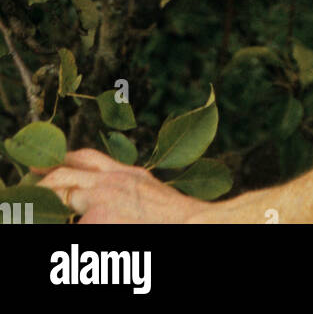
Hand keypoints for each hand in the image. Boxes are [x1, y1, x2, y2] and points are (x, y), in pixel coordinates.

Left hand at [34, 148, 209, 223]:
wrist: (197, 224)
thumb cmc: (178, 218)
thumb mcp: (148, 193)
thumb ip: (123, 189)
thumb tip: (98, 201)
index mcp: (126, 173)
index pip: (85, 158)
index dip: (61, 160)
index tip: (42, 165)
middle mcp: (111, 180)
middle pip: (64, 174)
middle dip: (44, 183)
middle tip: (31, 188)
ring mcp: (101, 199)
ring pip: (63, 200)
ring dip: (54, 209)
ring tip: (48, 216)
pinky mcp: (95, 221)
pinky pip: (75, 228)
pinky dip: (76, 230)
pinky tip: (78, 239)